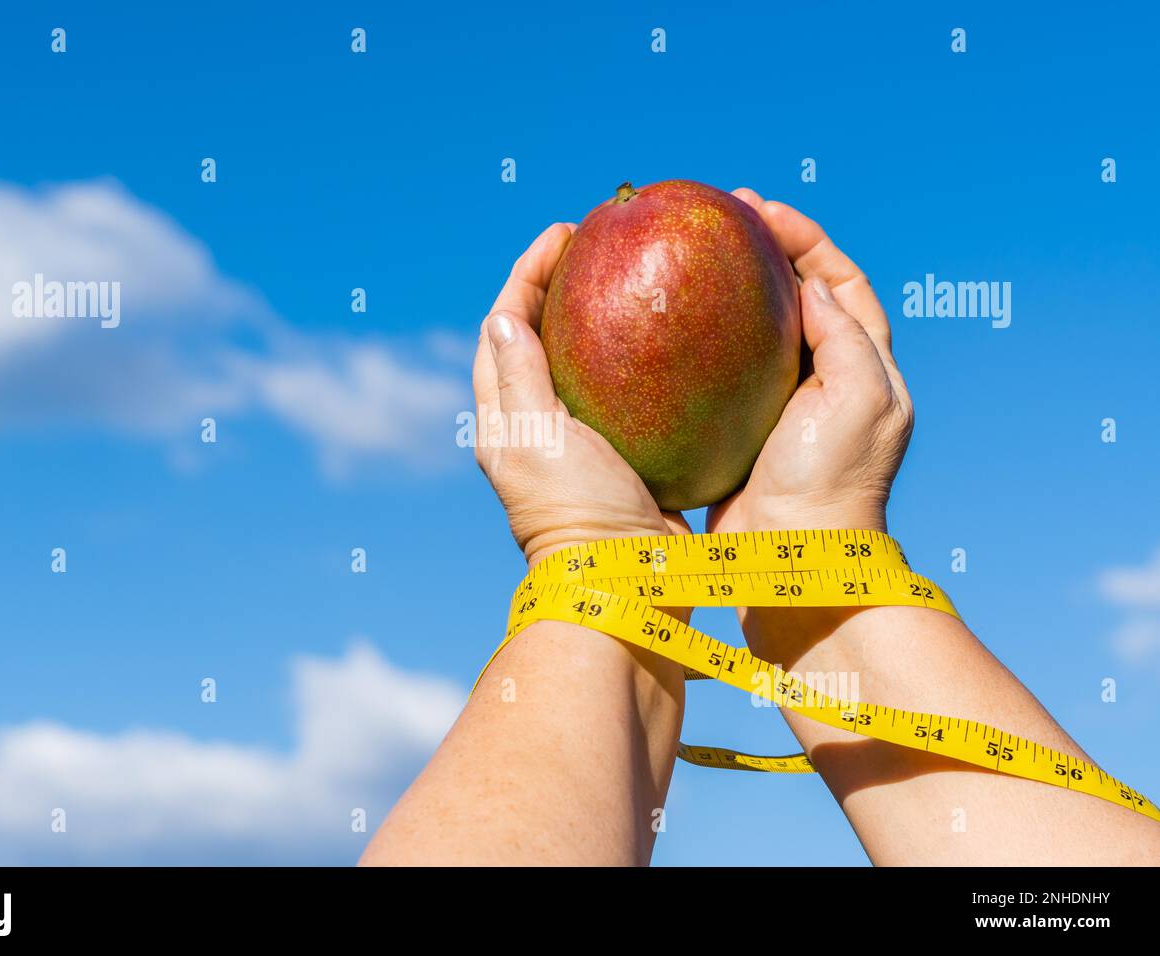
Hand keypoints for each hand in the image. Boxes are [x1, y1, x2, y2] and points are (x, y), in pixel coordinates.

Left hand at [473, 223, 688, 568]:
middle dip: (561, 286)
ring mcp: (582, 444)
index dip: (526, 274)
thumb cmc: (575, 511)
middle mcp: (537, 429)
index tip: (563, 232)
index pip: (503, 328)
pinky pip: (630, 395)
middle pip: (538, 337)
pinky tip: (678, 339)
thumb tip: (502, 316)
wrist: (626, 585)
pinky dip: (643, 360)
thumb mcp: (535, 438)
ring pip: (585, 363)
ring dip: (602, 319)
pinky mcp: (626, 459)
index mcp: (506, 421)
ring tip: (637, 278)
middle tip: (600, 246)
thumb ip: (518, 377)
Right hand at [708, 191, 913, 535]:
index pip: (841, 281)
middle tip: (723, 220)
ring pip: (756, 332)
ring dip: (730, 294)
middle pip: (799, 296)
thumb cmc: (833, 483)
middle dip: (765, 253)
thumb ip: (844, 337)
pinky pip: (719, 374)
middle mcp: (827, 381)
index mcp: (866, 368)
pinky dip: (699, 345)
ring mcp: (782, 407)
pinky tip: (666, 330)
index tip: (761, 210)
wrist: (793, 558)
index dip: (806, 238)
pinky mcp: (742, 433)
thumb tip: (811, 286)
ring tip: (693, 261)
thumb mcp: (858, 399)